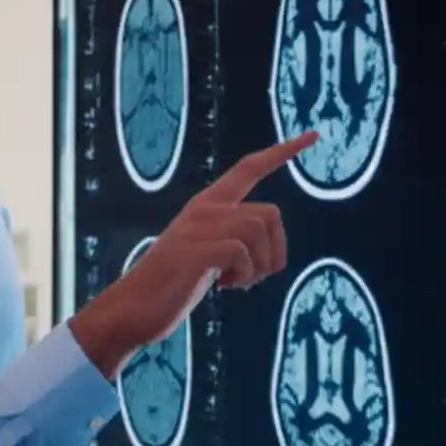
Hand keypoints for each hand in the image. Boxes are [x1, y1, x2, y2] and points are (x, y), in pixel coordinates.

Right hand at [71, 132, 316, 374]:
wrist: (133, 308)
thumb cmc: (172, 285)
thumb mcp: (206, 254)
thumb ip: (230, 239)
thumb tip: (268, 247)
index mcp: (206, 205)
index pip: (248, 168)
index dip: (281, 153)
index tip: (312, 137)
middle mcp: (203, 209)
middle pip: (270, 214)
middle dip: (273, 252)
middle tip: (249, 277)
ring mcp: (197, 228)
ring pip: (259, 231)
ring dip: (258, 267)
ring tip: (233, 282)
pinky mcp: (195, 250)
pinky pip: (242, 252)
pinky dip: (243, 276)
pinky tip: (222, 286)